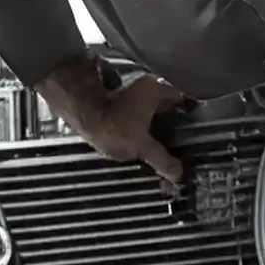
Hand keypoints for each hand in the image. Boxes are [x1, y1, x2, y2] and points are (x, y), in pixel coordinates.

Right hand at [35, 51, 184, 184]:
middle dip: (148, 138)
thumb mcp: (151, 89)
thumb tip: (183, 97)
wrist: (81, 101)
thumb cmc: (119, 101)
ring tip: (131, 112)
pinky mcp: (91, 139)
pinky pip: (109, 134)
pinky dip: (113, 126)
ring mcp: (104, 148)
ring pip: (124, 142)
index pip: (163, 162)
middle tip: (154, 122)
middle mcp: (123, 153)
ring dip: (128, 131)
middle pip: (142, 148)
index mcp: (141, 146)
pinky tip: (113, 109)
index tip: (179, 174)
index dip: (174, 169)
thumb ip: (171, 95)